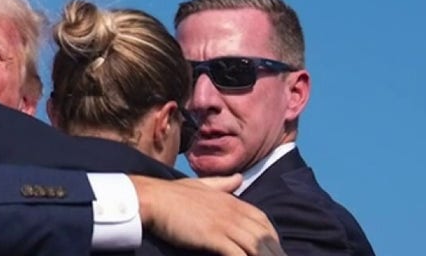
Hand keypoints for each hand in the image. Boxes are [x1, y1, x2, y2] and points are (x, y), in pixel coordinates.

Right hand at [130, 175, 284, 255]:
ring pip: (256, 246)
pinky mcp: (214, 237)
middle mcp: (232, 211)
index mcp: (230, 200)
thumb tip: (238, 177)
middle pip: (264, 235)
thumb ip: (221, 183)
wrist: (152, 198)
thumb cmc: (171, 194)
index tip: (273, 248)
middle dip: (273, 251)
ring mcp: (224, 224)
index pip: (262, 219)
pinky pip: (238, 254)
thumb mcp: (200, 185)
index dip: (271, 235)